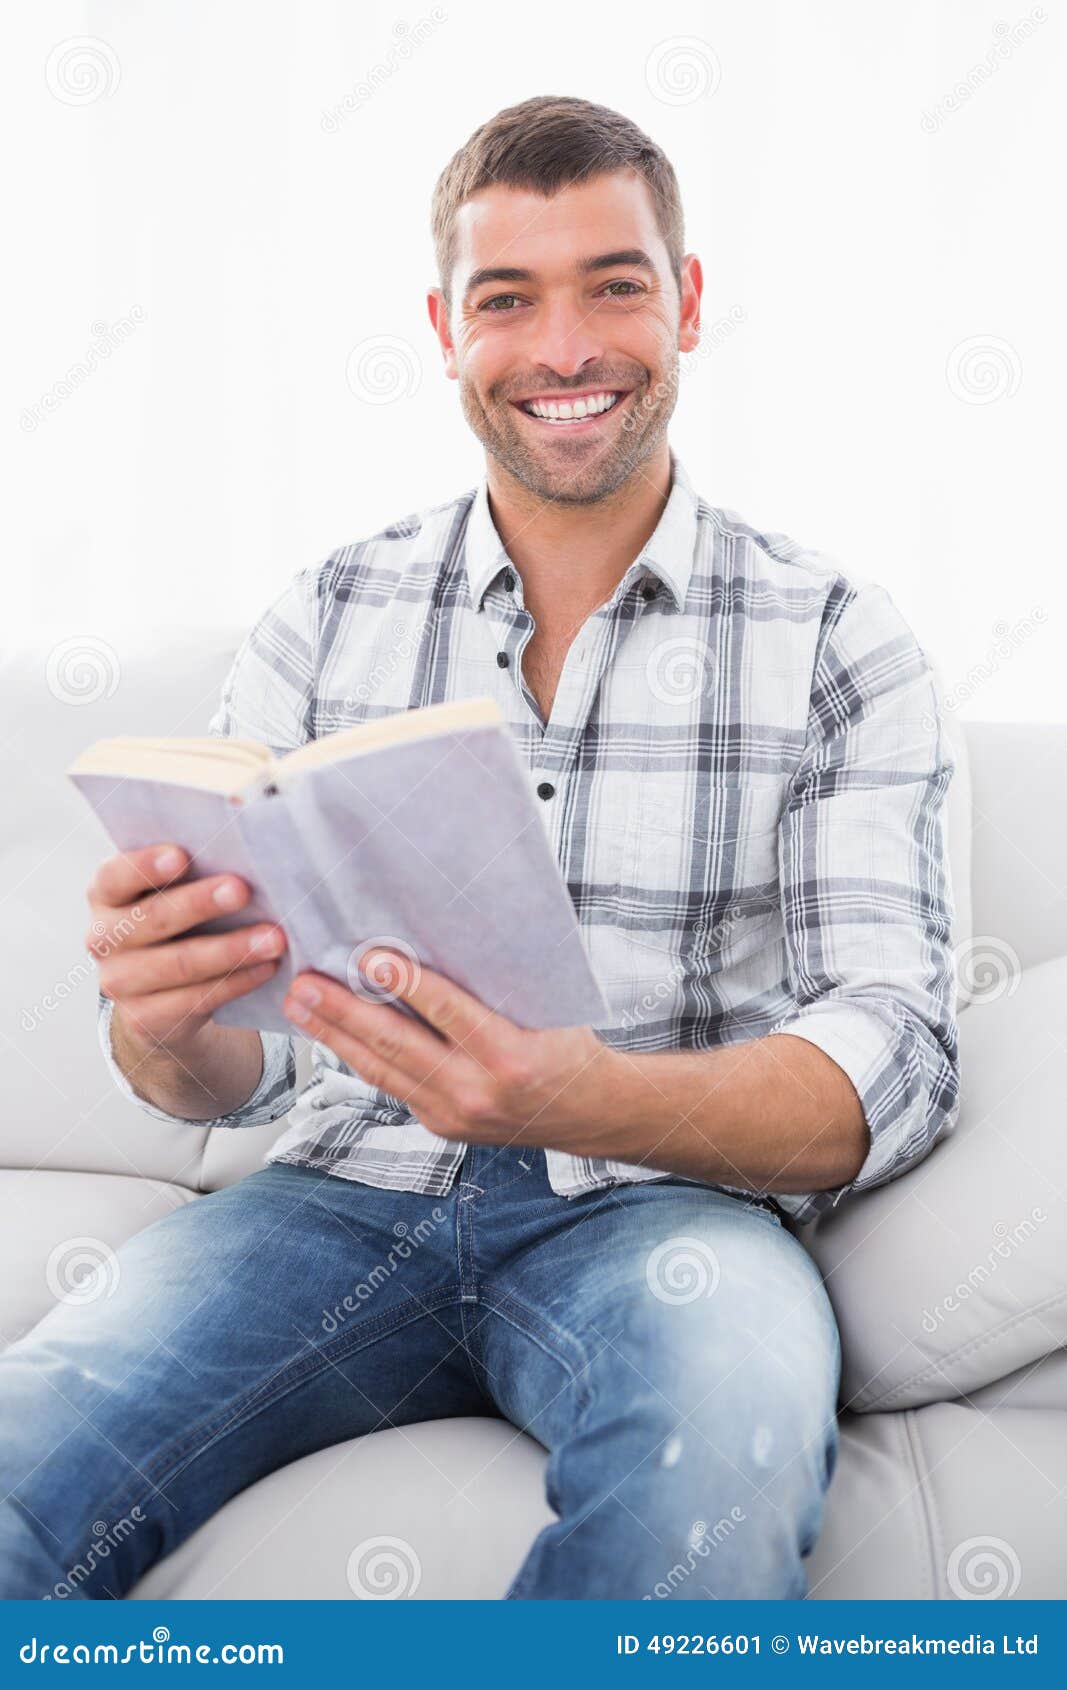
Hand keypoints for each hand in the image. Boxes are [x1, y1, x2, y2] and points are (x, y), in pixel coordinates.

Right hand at [88, 843, 286, 1057]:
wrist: (162, 997)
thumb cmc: (179, 922)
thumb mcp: (173, 892)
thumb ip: (193, 868)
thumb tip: (248, 839)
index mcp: (105, 894)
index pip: (115, 875)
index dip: (146, 866)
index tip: (182, 855)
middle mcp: (102, 938)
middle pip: (152, 919)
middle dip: (201, 903)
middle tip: (243, 889)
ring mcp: (119, 982)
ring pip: (178, 964)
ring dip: (231, 950)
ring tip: (274, 938)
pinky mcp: (145, 1019)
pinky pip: (195, 1000)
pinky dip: (236, 982)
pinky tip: (266, 969)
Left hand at [281, 947, 621, 1154]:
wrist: (588, 1114)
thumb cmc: (568, 1046)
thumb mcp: (547, 1010)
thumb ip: (494, 988)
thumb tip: (434, 943)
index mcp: (512, 1056)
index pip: (450, 1012)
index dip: (407, 984)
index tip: (370, 957)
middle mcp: (478, 1092)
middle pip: (399, 1046)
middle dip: (345, 1012)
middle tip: (306, 984)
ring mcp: (454, 1115)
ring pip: (382, 1070)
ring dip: (335, 1035)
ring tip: (301, 1005)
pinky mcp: (440, 1125)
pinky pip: (391, 1085)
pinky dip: (358, 1056)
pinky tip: (333, 1033)